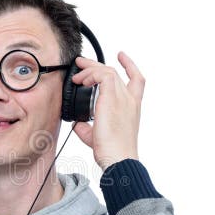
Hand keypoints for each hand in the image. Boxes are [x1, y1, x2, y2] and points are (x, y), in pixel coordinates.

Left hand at [71, 51, 144, 169]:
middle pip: (115, 73)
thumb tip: (78, 123)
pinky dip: (90, 75)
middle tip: (82, 62)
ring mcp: (123, 98)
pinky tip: (81, 81)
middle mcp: (130, 100)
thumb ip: (88, 128)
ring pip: (107, 72)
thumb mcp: (98, 137)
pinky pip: (102, 76)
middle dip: (97, 64)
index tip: (121, 56)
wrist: (119, 158)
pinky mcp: (112, 98)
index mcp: (131, 107)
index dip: (130, 66)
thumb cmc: (113, 152)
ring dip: (90, 70)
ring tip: (77, 73)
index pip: (137, 81)